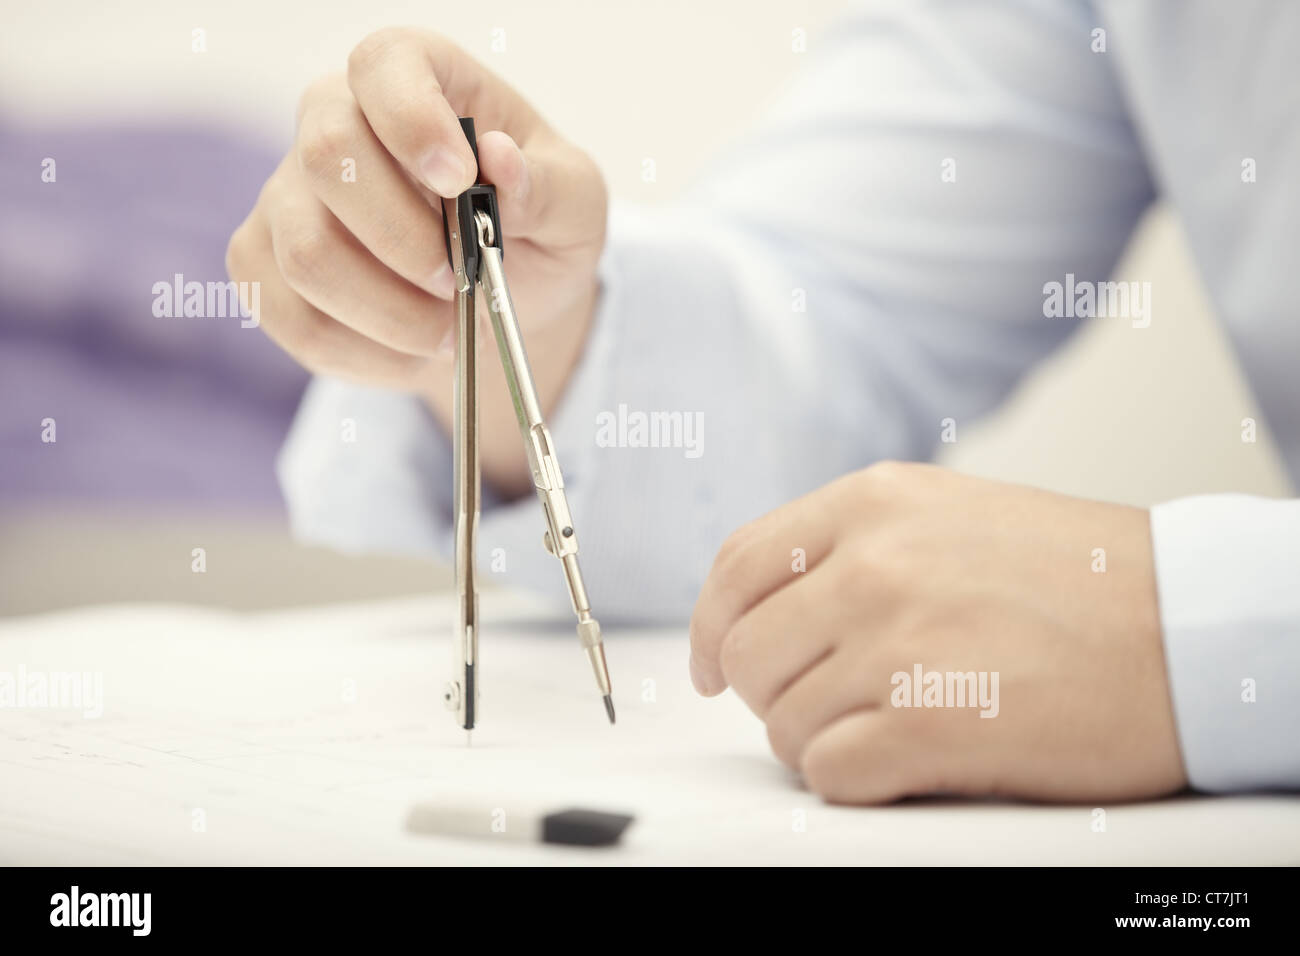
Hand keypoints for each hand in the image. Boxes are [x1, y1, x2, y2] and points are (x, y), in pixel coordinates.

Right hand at [226, 28, 606, 494]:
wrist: (506, 293)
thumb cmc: (537, 225)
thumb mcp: (574, 203)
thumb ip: (548, 185)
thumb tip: (501, 161)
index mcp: (416, 77)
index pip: (384, 65)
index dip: (413, 119)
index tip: (458, 179)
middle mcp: (333, 120)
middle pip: (327, 158)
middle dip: (404, 241)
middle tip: (459, 281)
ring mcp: (288, 194)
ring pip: (305, 254)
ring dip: (389, 313)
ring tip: (446, 330)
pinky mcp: (265, 264)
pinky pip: (291, 317)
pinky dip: (363, 354)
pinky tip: (409, 353)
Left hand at [688, 461, 1187, 803]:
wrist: (1193, 629)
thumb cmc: (1085, 582)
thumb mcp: (956, 516)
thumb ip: (857, 544)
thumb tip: (771, 604)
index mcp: (874, 503)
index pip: (737, 566)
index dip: (709, 626)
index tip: (711, 666)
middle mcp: (874, 564)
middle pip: (746, 653)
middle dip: (773, 693)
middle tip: (830, 705)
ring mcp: (898, 644)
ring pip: (781, 720)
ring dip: (820, 739)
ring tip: (890, 728)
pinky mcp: (930, 725)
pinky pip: (828, 771)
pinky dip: (852, 778)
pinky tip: (903, 762)